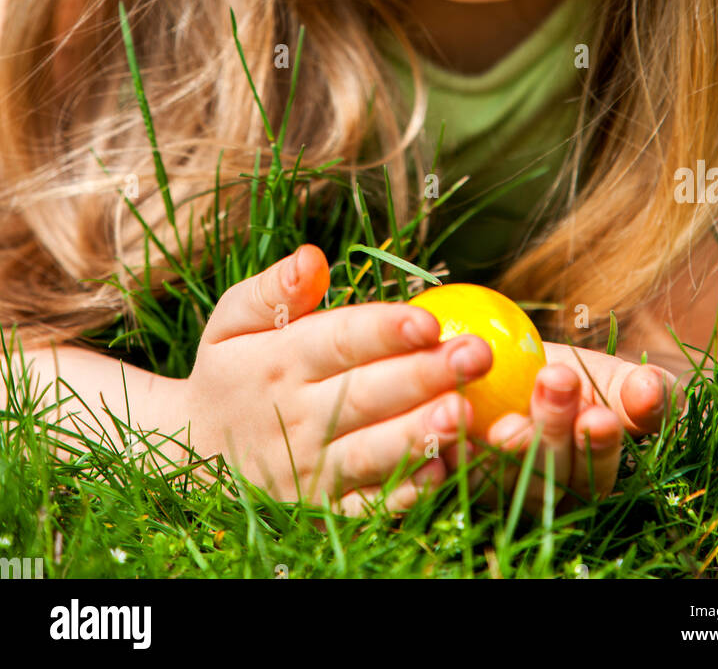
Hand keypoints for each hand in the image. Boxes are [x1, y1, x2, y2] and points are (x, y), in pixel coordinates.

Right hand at [162, 244, 495, 514]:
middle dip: (425, 375)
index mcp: (280, 361)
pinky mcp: (323, 509)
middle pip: (367, 395)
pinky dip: (405, 492)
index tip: (428, 320)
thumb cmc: (230, 371)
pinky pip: (368, 505)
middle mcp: (297, 417)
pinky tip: (444, 467)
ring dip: (420, 435)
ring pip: (373, 454)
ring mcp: (311, 469)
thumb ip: (272, 290)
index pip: (338, 341)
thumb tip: (312, 256)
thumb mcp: (231, 321)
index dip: (384, 331)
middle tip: (476, 354)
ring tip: (466, 413)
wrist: (193, 453)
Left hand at [440, 342, 686, 513]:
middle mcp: (544, 493)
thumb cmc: (584, 380)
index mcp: (591, 477)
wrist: (523, 368)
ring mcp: (497, 485)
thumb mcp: (620, 380)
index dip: (597, 445)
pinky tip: (451, 421)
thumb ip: (645, 391)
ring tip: (508, 417)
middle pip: (548, 473)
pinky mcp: (456, 471)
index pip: (598, 469)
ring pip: (501, 475)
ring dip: (505, 447)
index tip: (598, 416)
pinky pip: (451, 467)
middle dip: (552, 428)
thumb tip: (650, 389)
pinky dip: (452, 449)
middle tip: (555, 381)